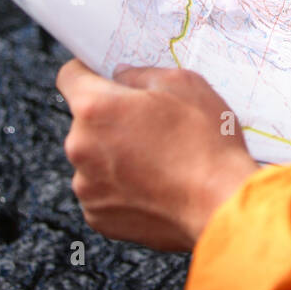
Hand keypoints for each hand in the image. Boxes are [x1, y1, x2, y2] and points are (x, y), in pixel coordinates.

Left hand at [56, 60, 257, 250]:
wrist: (220, 203)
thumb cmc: (205, 141)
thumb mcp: (182, 84)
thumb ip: (141, 74)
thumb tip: (122, 76)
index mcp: (95, 108)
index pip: (69, 76)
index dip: (88, 72)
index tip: (103, 76)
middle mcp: (80, 147)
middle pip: (85, 121)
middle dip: (111, 118)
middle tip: (150, 123)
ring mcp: (87, 187)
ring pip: (94, 158)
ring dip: (116, 154)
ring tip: (159, 159)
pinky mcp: (98, 217)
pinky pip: (104, 190)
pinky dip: (122, 186)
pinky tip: (155, 184)